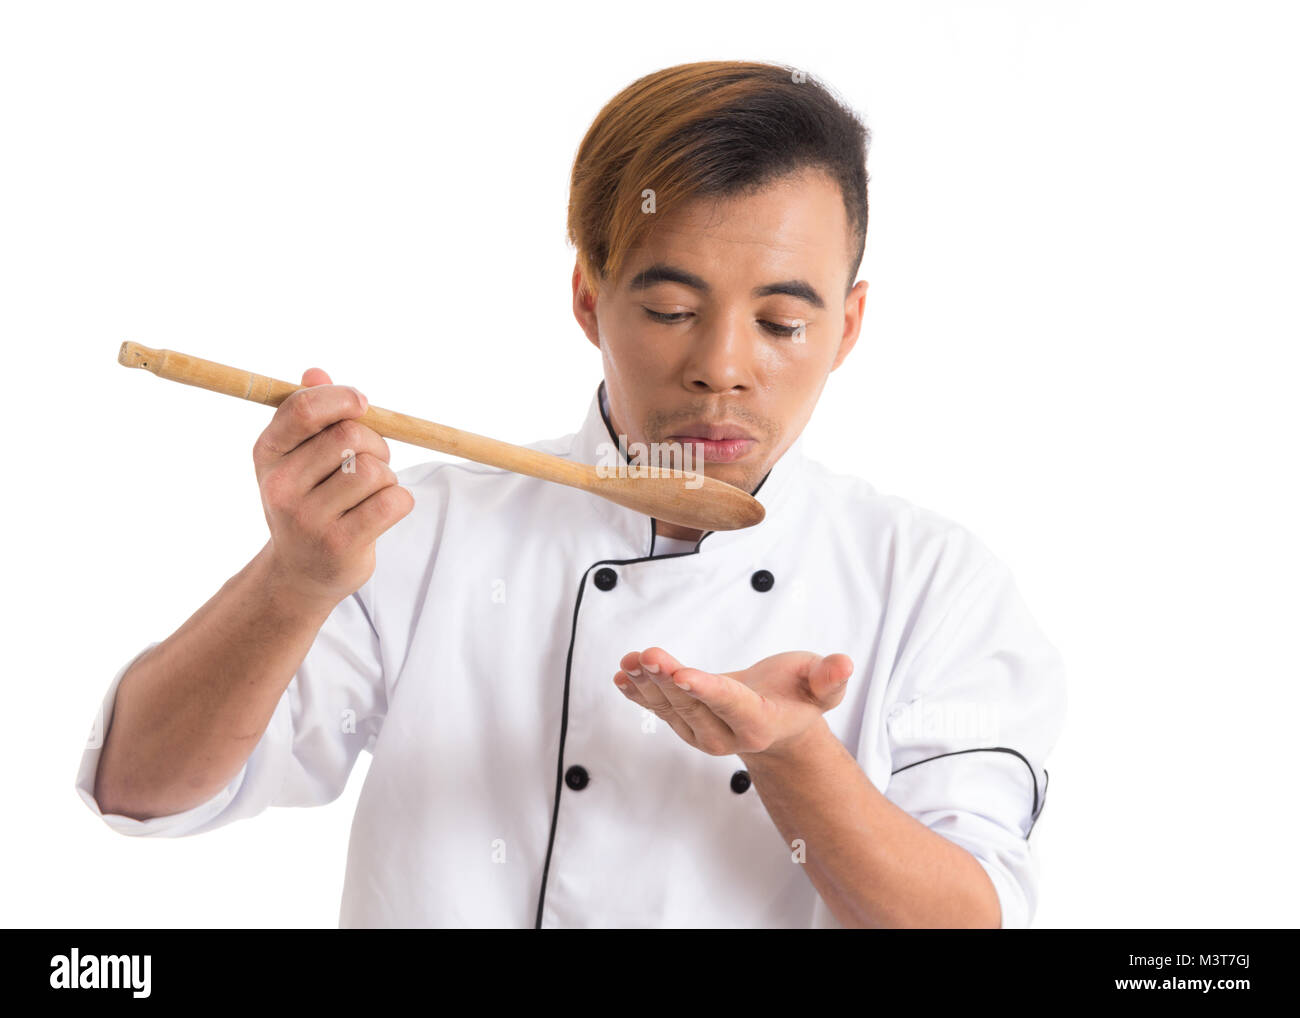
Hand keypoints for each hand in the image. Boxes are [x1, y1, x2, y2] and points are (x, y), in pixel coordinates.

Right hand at [253, 368, 413, 609]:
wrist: (301, 572)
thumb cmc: (307, 501)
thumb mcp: (297, 457)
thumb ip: (309, 414)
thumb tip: (315, 372)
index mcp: (267, 455)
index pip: (304, 409)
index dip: (342, 398)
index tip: (363, 405)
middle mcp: (281, 487)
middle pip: (350, 436)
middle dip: (374, 442)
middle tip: (371, 460)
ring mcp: (308, 520)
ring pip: (375, 470)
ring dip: (387, 475)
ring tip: (372, 491)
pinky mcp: (340, 546)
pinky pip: (393, 502)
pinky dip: (400, 500)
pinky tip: (382, 511)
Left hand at [614, 647, 853, 757]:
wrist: (778, 724)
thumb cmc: (799, 695)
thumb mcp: (822, 685)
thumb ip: (829, 677)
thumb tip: (844, 662)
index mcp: (759, 723)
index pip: (728, 703)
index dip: (705, 688)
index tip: (681, 673)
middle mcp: (726, 735)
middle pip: (692, 704)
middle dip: (667, 678)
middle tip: (647, 654)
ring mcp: (701, 733)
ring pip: (669, 707)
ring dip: (646, 683)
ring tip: (630, 660)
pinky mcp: (684, 725)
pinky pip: (657, 709)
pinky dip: (637, 692)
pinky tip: (622, 677)